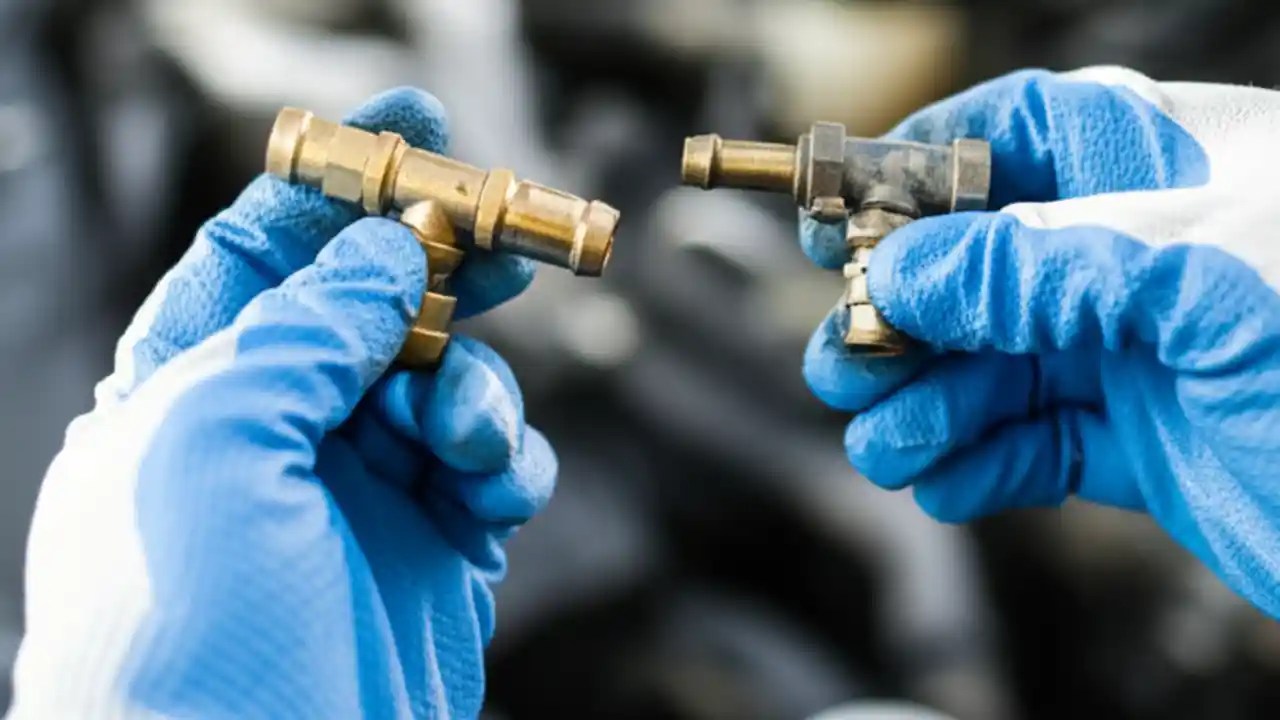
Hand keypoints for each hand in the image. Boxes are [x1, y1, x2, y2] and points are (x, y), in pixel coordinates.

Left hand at [8, 89, 554, 718]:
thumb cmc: (182, 632)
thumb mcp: (215, 439)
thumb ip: (306, 327)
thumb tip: (391, 248)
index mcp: (195, 388)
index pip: (266, 252)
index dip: (339, 179)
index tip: (415, 120)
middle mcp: (283, 431)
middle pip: (381, 306)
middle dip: (446, 267)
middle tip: (511, 236)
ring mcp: (366, 491)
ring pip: (454, 381)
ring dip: (480, 389)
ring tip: (463, 434)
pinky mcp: (441, 548)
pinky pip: (500, 466)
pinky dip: (513, 461)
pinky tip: (495, 489)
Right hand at [800, 67, 1279, 618]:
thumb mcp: (1204, 285)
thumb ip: (1046, 267)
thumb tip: (913, 266)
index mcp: (1166, 173)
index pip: (1014, 135)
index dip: (914, 171)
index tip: (837, 217)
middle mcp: (1137, 255)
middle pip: (974, 262)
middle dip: (900, 313)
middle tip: (849, 358)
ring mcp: (1132, 351)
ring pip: (986, 362)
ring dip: (921, 402)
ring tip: (888, 439)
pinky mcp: (1132, 440)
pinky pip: (1024, 442)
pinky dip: (972, 463)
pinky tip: (944, 477)